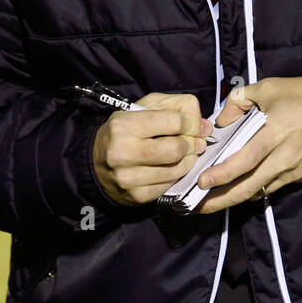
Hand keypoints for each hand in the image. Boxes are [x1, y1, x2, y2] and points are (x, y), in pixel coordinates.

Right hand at [91, 92, 212, 205]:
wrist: (97, 164)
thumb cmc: (126, 131)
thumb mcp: (144, 108)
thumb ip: (176, 107)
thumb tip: (204, 125)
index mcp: (124, 125)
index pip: (173, 122)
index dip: (192, 124)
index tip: (197, 126)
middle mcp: (123, 152)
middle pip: (176, 149)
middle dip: (192, 144)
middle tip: (195, 142)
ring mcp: (128, 177)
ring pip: (176, 169)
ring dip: (188, 161)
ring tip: (186, 154)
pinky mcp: (137, 195)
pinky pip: (170, 185)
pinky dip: (176, 175)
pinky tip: (171, 168)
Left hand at [196, 77, 301, 213]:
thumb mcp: (270, 87)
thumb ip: (240, 101)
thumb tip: (221, 121)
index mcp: (274, 134)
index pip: (245, 160)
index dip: (223, 174)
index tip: (202, 182)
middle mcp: (283, 158)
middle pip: (249, 186)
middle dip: (222, 200)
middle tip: (199, 206)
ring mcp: (292, 170)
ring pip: (259, 191)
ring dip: (235, 199)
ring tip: (212, 203)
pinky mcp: (299, 175)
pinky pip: (271, 187)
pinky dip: (253, 191)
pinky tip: (238, 191)